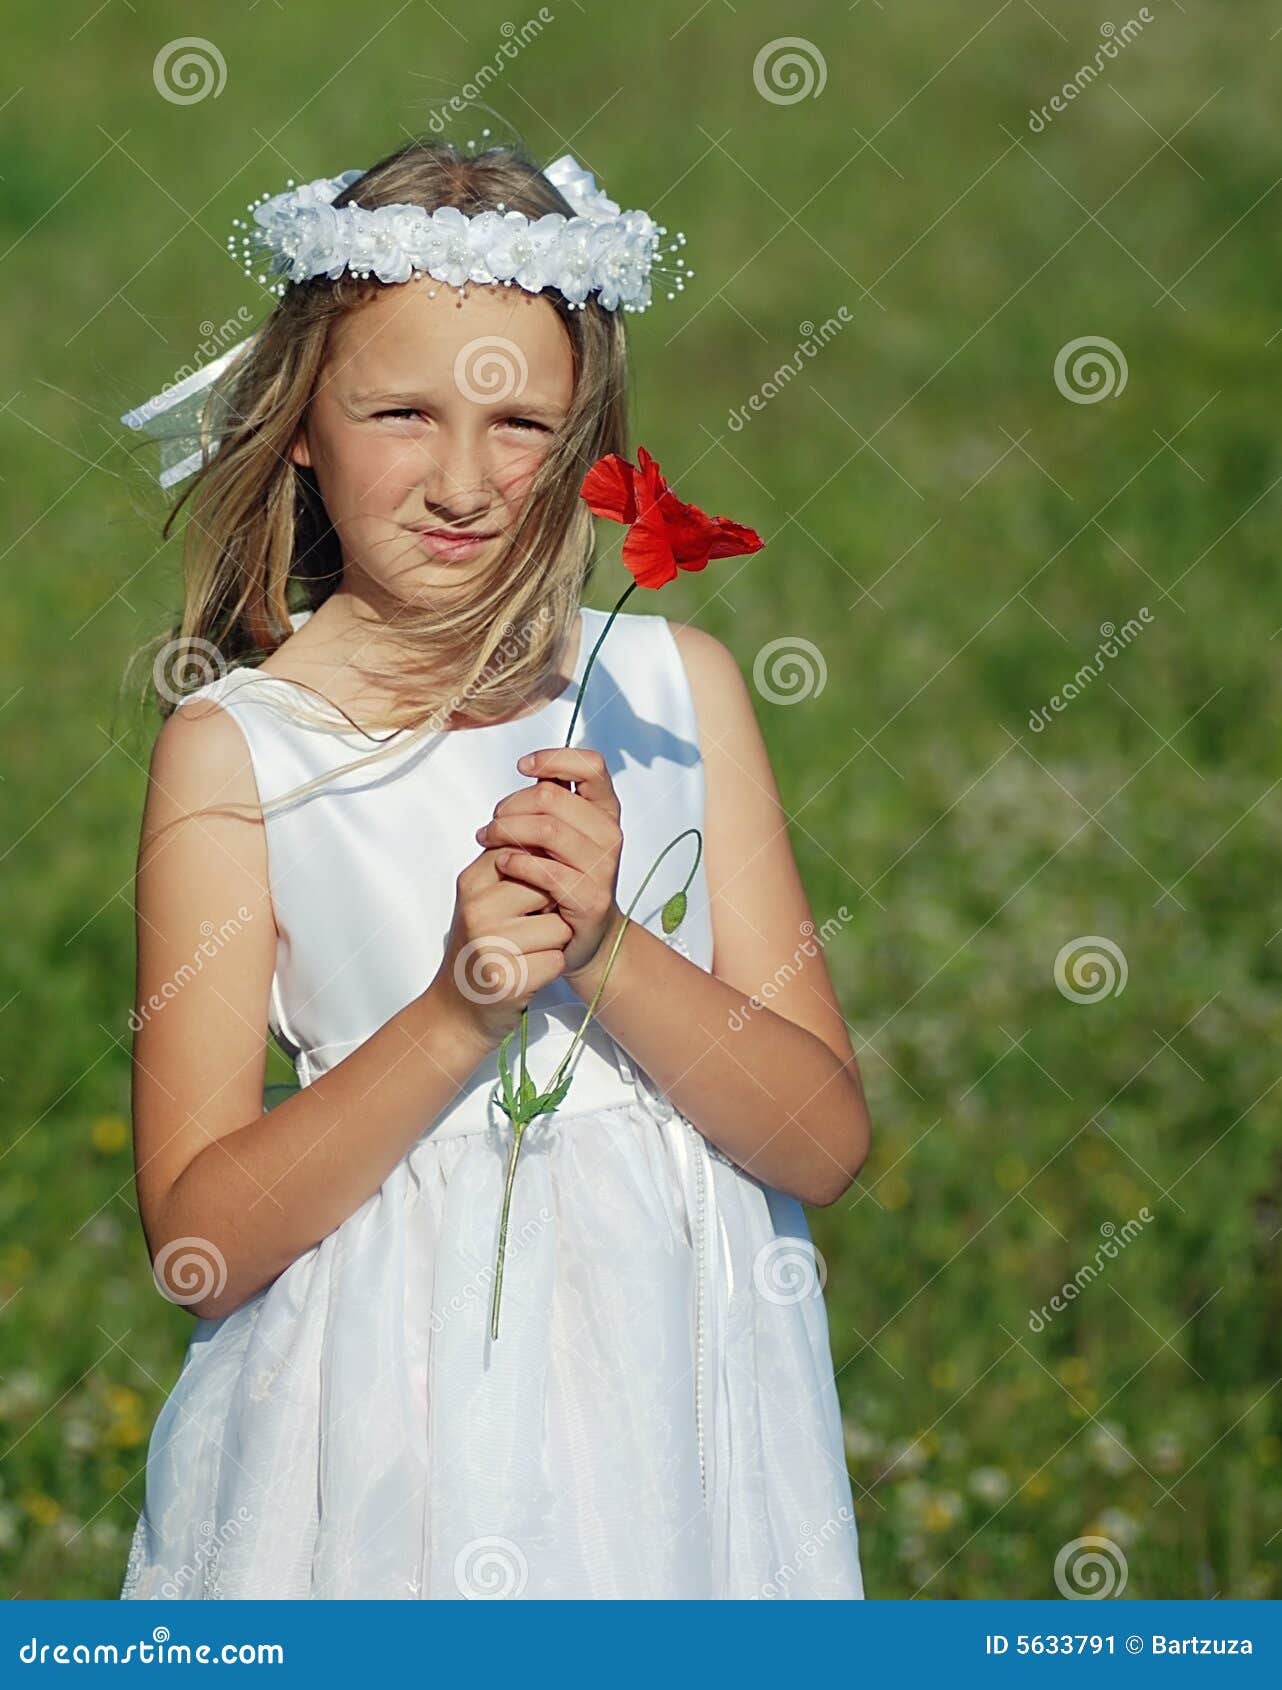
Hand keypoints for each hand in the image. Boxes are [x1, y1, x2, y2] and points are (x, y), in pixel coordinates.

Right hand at [432, 845, 572, 1051]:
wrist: (457, 1009)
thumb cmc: (482, 947)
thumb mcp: (486, 897)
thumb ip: (512, 863)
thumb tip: (554, 826)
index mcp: (473, 880)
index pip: (531, 851)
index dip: (549, 872)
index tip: (541, 893)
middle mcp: (476, 908)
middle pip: (550, 887)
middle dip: (553, 908)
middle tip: (532, 926)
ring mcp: (488, 944)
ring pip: (559, 926)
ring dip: (554, 941)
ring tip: (528, 951)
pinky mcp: (506, 978)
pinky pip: (557, 961)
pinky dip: (551, 968)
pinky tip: (528, 972)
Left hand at [475, 747, 625, 982]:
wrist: (581, 937)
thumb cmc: (563, 878)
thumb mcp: (560, 834)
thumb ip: (550, 803)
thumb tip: (528, 768)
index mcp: (605, 811)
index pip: (591, 766)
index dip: (555, 758)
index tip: (523, 767)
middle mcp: (610, 834)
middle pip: (553, 797)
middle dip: (511, 805)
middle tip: (492, 823)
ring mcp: (603, 867)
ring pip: (548, 830)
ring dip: (507, 832)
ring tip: (488, 841)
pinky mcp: (589, 898)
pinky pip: (546, 871)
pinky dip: (517, 863)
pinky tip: (502, 864)